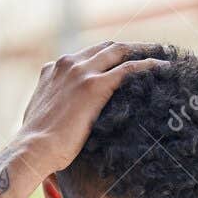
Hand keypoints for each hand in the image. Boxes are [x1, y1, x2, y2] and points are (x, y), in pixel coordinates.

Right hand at [11, 42, 167, 177]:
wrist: (33, 150)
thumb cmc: (36, 145)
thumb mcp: (40, 117)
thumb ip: (52, 106)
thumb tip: (59, 118)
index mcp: (53, 69)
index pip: (87, 54)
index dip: (108, 56)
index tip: (124, 60)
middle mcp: (67, 64)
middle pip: (106, 47)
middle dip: (130, 48)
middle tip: (151, 52)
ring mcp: (80, 73)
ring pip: (119, 51)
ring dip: (143, 51)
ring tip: (163, 55)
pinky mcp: (93, 86)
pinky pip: (128, 69)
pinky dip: (148, 64)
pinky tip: (164, 67)